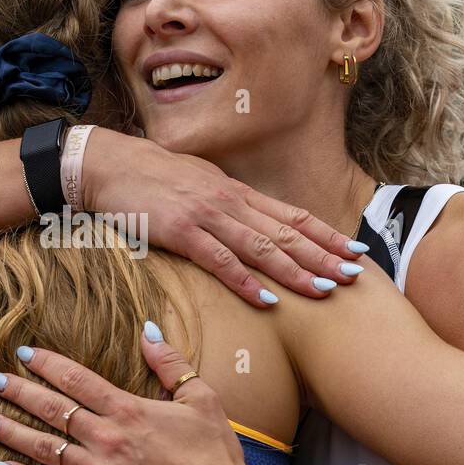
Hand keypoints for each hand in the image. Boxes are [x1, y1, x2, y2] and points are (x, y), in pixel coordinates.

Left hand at [0, 325, 253, 464]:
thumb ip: (170, 363)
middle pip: (53, 411)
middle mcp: (108, 439)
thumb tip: (148, 330)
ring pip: (45, 449)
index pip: (78, 381)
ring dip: (11, 433)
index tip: (24, 354)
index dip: (48, 365)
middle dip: (19, 393)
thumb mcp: (202, 399)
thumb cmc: (215, 455)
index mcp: (130, 411)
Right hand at [83, 129, 367, 305]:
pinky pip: (220, 260)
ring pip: (261, 247)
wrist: (109, 165)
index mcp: (235, 193)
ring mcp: (206, 216)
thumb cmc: (150, 179)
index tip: (355, 250)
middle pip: (286, 233)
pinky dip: (246, 281)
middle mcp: (229, 202)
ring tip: (324, 290)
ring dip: (295, 271)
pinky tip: (267, 299)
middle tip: (355, 275)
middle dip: (324, 255)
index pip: (291, 216)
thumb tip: (250, 224)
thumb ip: (225, 206)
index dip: (326, 234)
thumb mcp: (197, 187)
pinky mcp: (181, 231)